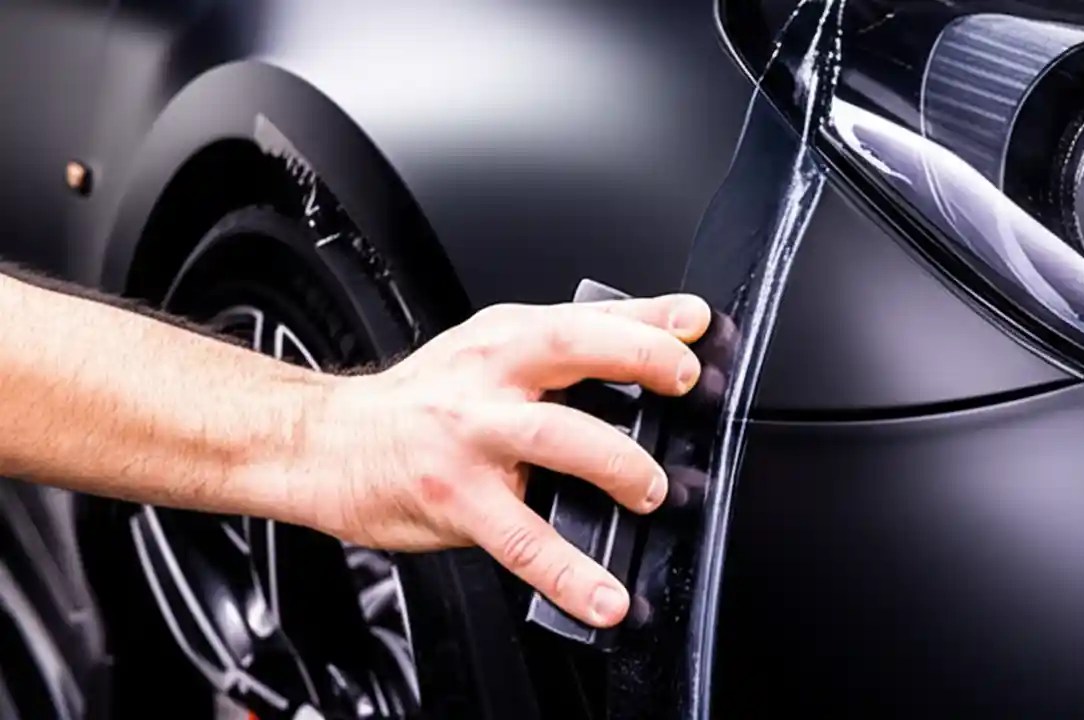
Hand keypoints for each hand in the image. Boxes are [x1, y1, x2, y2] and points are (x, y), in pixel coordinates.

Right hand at [285, 294, 710, 627]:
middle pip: (568, 349)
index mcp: (503, 338)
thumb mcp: (488, 354)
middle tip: (686, 382)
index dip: (647, 316)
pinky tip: (602, 595)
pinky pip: (520, 539)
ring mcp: (469, 436)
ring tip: (650, 490)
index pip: (585, 315)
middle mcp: (487, 377)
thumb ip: (565, 350)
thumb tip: (659, 338)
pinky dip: (568, 571)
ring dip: (614, 461)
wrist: (330, 444)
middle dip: (636, 358)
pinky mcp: (455, 499)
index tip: (697, 324)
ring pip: (552, 436)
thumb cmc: (419, 404)